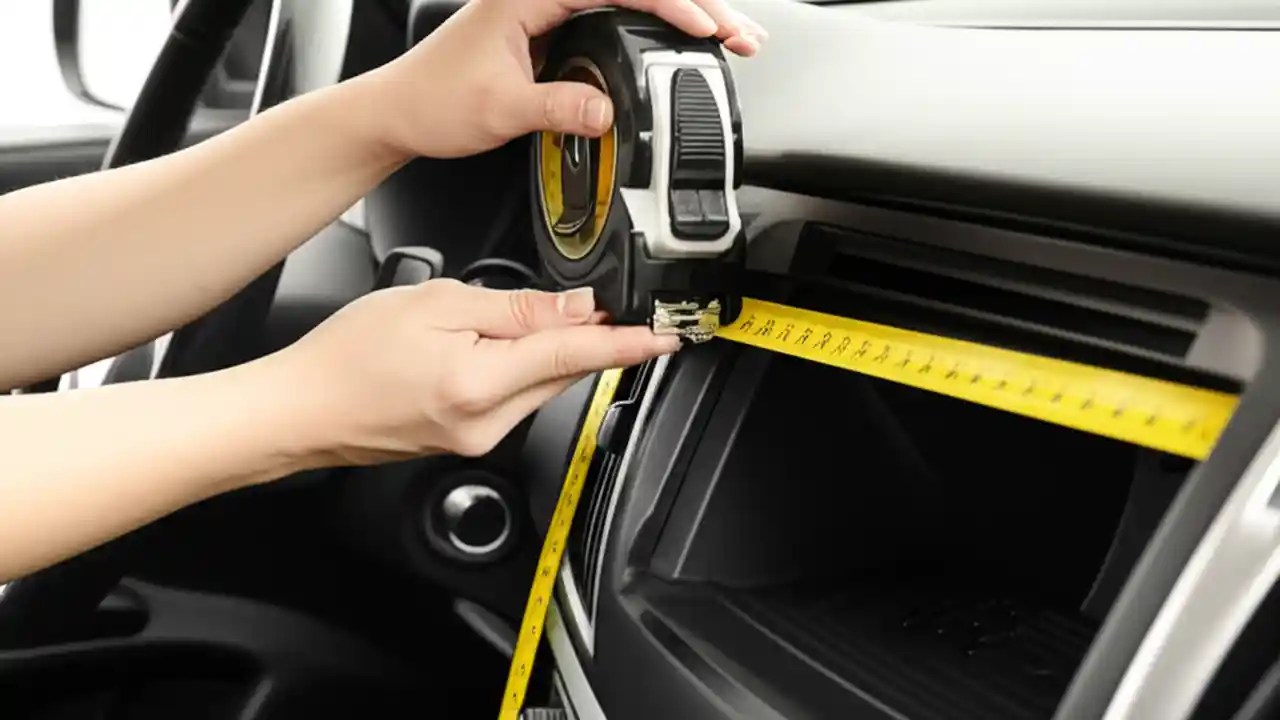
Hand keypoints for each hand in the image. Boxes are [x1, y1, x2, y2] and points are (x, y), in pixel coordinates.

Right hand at [266, 280, 679, 465]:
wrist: (301, 409)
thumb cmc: (347, 356)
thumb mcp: (434, 303)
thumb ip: (512, 307)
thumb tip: (573, 308)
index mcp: (479, 383)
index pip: (574, 356)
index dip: (628, 343)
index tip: (668, 336)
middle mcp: (486, 424)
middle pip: (565, 372)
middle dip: (586, 337)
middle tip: (598, 303)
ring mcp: (478, 439)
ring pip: (543, 387)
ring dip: (551, 353)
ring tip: (513, 320)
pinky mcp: (469, 444)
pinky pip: (517, 401)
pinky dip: (523, 371)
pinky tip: (496, 349)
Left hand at [371, 0, 766, 159]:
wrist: (399, 111)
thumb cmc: (433, 100)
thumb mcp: (500, 109)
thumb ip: (557, 107)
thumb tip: (607, 112)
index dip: (669, 5)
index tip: (704, 29)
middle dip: (696, 6)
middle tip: (741, 36)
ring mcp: (550, 9)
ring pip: (632, 1)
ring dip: (683, 15)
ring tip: (731, 37)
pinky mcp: (554, 30)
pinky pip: (617, 20)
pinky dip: (656, 32)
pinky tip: (685, 44)